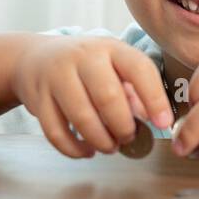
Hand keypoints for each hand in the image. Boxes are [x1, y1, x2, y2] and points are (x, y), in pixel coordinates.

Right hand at [12, 36, 173, 157]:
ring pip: (81, 117)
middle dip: (123, 127)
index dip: (154, 98)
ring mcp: (56, 76)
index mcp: (109, 47)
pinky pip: (56, 132)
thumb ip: (134, 89)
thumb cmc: (84, 66)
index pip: (138, 68)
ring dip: (101, 141)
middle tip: (128, 137)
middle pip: (107, 97)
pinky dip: (74, 149)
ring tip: (110, 146)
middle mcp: (82, 57)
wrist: (34, 58)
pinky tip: (87, 151)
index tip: (163, 122)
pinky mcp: (37, 98)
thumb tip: (153, 119)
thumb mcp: (112, 65)